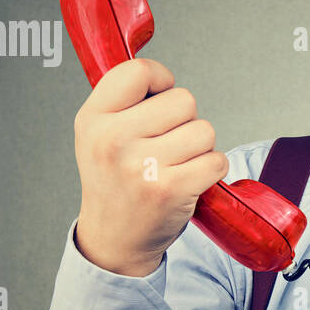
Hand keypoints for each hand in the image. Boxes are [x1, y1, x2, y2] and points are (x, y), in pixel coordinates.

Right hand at [73, 57, 229, 276]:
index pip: (139, 71)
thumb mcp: (99, 133)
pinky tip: (189, 180)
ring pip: (204, 130)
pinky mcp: (172, 190)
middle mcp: (113, 140)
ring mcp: (142, 167)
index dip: (161, 81)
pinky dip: (211, 169)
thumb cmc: (115, 179)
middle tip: (166, 144)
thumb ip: (125, 100)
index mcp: (93, 119)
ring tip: (176, 164)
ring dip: (200, 146)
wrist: (114, 239)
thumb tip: (161, 75)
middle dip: (185, 120)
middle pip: (184, 100)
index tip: (158, 99)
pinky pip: (216, 160)